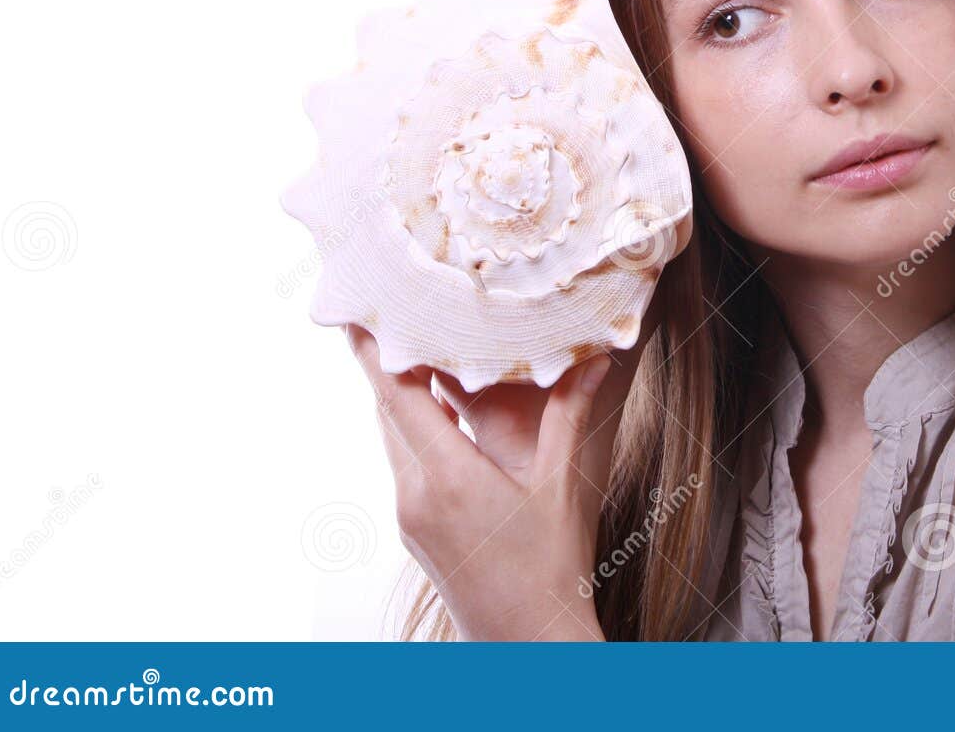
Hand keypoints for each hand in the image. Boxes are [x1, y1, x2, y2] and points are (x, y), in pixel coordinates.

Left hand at [344, 322, 647, 640]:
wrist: (526, 642)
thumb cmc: (549, 567)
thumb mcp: (561, 485)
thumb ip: (571, 414)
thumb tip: (596, 358)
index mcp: (446, 476)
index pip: (395, 397)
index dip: (373, 351)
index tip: (358, 311)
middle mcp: (414, 493)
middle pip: (387, 411)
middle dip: (390, 362)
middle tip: (396, 312)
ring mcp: (409, 514)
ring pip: (393, 437)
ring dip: (402, 396)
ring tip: (418, 351)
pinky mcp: (413, 528)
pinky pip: (404, 462)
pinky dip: (414, 428)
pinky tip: (439, 411)